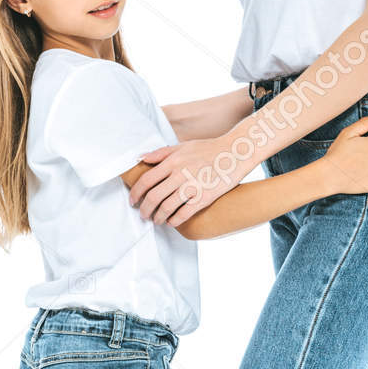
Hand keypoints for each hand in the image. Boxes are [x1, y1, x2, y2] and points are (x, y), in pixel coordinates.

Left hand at [127, 137, 244, 225]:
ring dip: (158, 217)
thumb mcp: (183, 146)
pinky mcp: (205, 197)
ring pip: (167, 207)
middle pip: (154, 196)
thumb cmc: (208, 149)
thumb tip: (141, 158)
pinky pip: (184, 213)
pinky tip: (171, 222)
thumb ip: (161, 152)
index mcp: (173, 161)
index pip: (146, 180)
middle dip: (144, 209)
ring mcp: (193, 186)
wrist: (235, 153)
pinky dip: (174, 221)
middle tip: (142, 215)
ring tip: (156, 220)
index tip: (132, 201)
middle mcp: (180, 174)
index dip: (136, 193)